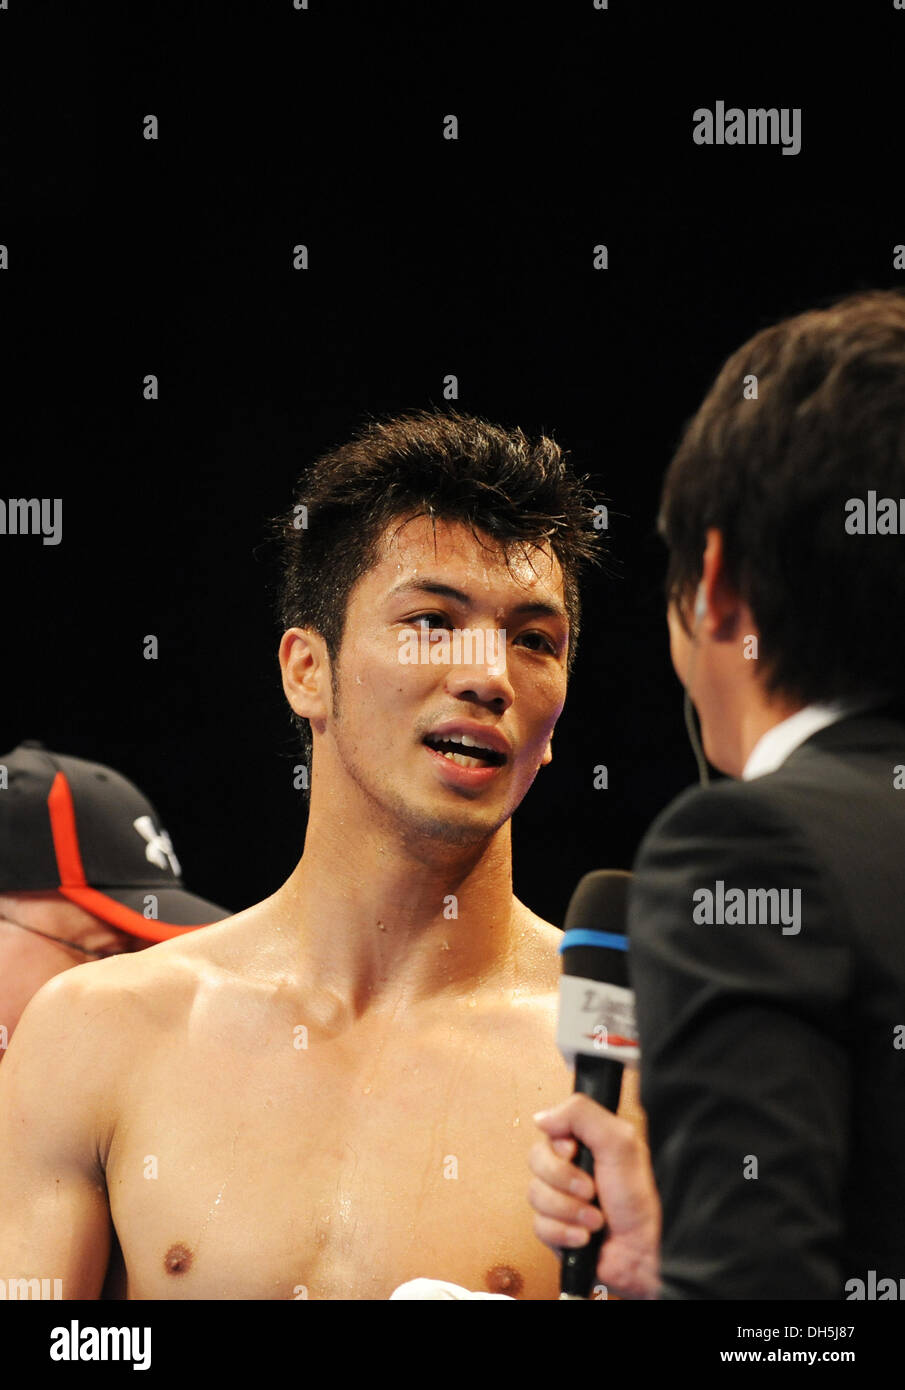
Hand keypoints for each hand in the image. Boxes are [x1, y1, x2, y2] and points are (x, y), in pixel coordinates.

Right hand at [529, 1092, 660, 1298]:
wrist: (640, 1255)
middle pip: (536, 1160)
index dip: (558, 1145)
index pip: (548, 1128)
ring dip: (569, 1210)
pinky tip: (585, 1236)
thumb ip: (582, 1115)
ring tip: (595, 1218)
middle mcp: (570, 1167)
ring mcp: (560, 1199)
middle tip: (590, 1190)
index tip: (576, 1153)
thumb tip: (542, 1116)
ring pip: (535, 1194)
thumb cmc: (637, 1202)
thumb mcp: (620, 1143)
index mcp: (586, 1143)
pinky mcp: (554, 1228)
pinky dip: (565, 1233)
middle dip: (564, 1180)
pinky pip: (539, 1225)